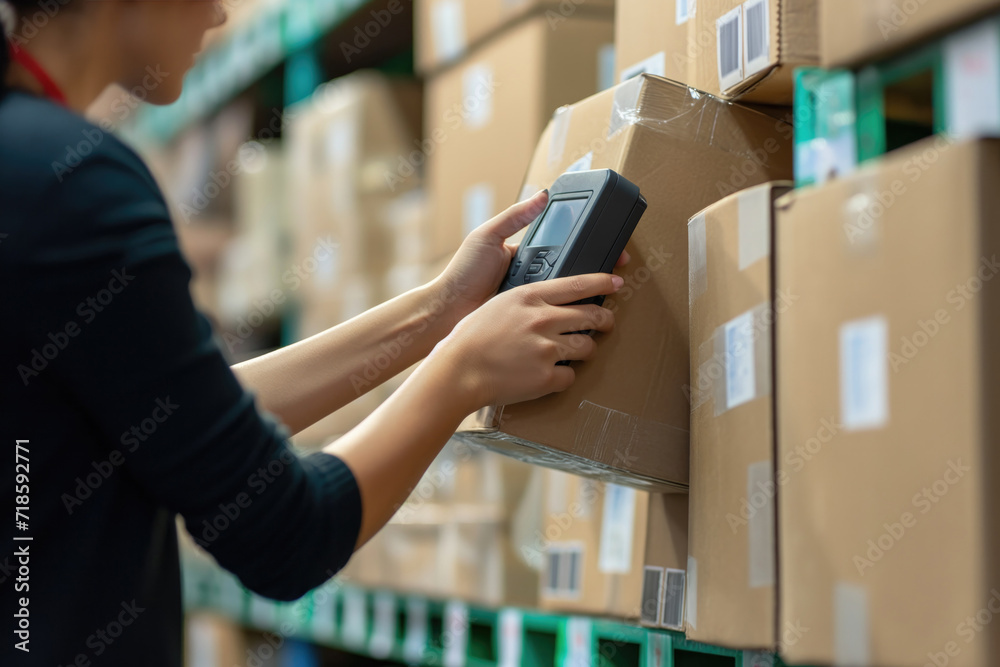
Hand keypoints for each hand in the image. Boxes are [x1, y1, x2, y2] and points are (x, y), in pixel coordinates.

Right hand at [428, 272, 623, 411]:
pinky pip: (570, 377)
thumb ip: (528, 301)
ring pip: (587, 347)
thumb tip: (551, 304)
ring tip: (571, 353)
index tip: (616, 282)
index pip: (578, 284)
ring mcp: (547, 350)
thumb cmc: (470, 338)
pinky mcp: (547, 378)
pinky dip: (562, 377)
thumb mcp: (499, 304)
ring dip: (584, 350)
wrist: (458, 372)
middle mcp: (543, 320)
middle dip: (605, 320)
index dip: (603, 282)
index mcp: (530, 297)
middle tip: (606, 323)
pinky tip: (546, 375)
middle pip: (592, 316)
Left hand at [433, 190, 629, 326]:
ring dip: (587, 290)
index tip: (607, 241)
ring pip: (567, 292)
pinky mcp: (531, 317)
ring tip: (610, 286)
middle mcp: (533, 274)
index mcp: (526, 252)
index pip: (563, 243)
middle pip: (571, 269)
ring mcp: (533, 297)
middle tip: (619, 265)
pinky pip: (555, 312)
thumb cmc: (464, 271)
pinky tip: (586, 308)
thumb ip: (514, 216)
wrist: (449, 309)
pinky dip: (570, 310)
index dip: (585, 243)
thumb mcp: (488, 235)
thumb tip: (542, 194)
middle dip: (595, 267)